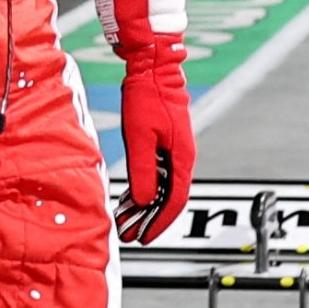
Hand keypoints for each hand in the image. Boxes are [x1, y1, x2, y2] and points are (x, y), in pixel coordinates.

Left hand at [113, 61, 196, 243]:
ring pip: (162, 188)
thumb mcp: (140, 138)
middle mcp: (182, 158)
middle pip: (169, 199)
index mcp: (181, 158)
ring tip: (126, 222)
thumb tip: (144, 201)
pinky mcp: (165, 144)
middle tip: (130, 236)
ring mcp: (175, 151)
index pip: (175, 201)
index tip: (144, 239)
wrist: (153, 68)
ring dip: (145, 208)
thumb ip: (143, 171)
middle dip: (150, 221)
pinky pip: (157, 175)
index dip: (159, 223)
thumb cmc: (147, 97)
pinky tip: (129, 199)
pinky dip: (144, 190)